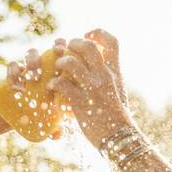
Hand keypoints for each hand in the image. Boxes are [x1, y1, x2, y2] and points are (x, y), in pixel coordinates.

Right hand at [4, 48, 65, 139]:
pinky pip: (12, 66)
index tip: (70, 56)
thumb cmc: (41, 118)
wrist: (18, 117)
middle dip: (57, 47)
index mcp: (61, 75)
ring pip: (32, 53)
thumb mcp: (50, 124)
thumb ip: (55, 128)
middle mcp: (47, 67)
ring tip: (33, 77)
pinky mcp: (13, 73)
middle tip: (57, 58)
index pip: (72, 56)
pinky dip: (13, 72)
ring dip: (33, 61)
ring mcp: (29, 68)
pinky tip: (15, 85)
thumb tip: (57, 134)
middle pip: (55, 47)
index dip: (73, 52)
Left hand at [50, 31, 131, 149]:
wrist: (119, 137)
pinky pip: (62, 84)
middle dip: (74, 43)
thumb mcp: (118, 91)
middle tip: (67, 49)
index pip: (112, 42)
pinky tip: (52, 86)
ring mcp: (93, 88)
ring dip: (61, 62)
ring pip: (72, 62)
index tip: (88, 35)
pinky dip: (54, 82)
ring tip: (58, 67)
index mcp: (115, 72)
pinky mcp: (81, 102)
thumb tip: (99, 66)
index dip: (98, 33)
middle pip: (88, 46)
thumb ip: (110, 76)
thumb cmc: (117, 117)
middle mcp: (105, 76)